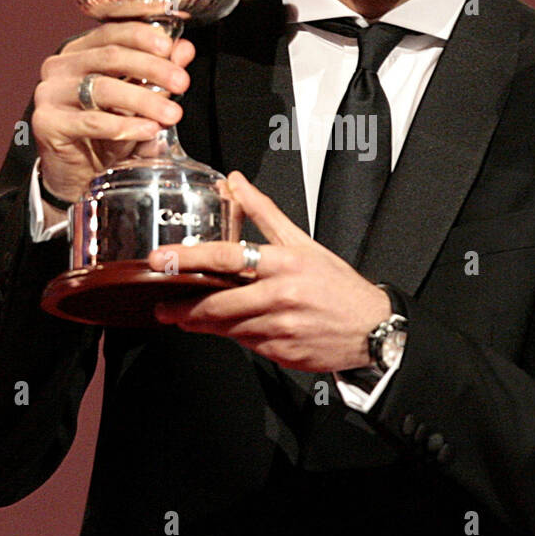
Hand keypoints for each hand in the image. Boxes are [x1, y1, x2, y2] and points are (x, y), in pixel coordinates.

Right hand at [31, 21, 194, 202]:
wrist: (80, 175)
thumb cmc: (107, 133)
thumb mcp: (138, 101)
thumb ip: (158, 74)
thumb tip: (184, 49)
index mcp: (80, 51)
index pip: (111, 32)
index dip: (143, 36)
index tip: (171, 48)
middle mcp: (60, 66)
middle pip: (111, 57)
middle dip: (152, 68)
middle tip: (181, 82)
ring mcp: (49, 93)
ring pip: (103, 88)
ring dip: (144, 100)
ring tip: (171, 114)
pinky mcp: (46, 122)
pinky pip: (91, 121)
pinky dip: (124, 125)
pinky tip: (148, 129)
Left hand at [148, 173, 391, 370]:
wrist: (372, 328)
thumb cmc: (337, 285)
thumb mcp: (303, 242)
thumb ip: (264, 212)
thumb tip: (235, 182)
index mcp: (285, 263)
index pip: (226, 257)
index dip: (189, 259)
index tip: (162, 261)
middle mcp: (281, 296)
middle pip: (218, 303)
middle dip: (184, 308)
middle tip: (164, 306)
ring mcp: (281, 328)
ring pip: (228, 328)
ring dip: (204, 324)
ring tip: (188, 318)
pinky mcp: (282, 352)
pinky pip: (246, 345)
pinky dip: (234, 336)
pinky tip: (231, 329)